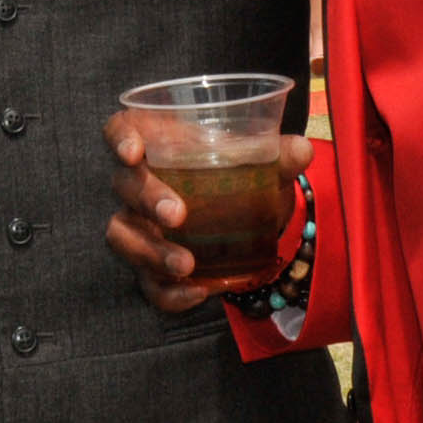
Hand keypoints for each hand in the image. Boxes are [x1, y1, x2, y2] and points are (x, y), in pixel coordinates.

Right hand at [101, 111, 313, 314]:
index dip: (120, 138)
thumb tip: (303, 150)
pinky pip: (146, 282)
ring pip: (122, 235)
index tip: (133, 152)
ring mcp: (139, 223)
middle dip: (147, 199)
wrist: (246, 210)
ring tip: (186, 264)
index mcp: (157, 140)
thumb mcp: (259, 160)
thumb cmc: (238, 169)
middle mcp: (139, 179)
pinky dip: (169, 293)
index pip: (121, 129)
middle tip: (178, 215)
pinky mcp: (151, 263)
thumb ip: (278, 155)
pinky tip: (200, 292)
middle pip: (124, 184)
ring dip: (150, 252)